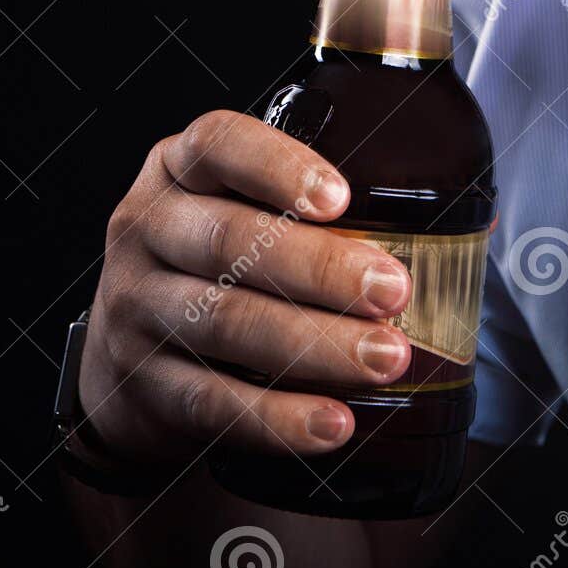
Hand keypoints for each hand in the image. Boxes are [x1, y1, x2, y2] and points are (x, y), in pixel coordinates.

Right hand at [78, 108, 411, 463]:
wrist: (124, 353)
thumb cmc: (209, 262)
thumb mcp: (231, 206)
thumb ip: (303, 207)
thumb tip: (442, 230)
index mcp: (176, 168)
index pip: (217, 144)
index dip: (279, 166)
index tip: (341, 198)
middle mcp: (146, 227)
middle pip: (230, 239)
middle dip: (321, 267)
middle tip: (394, 290)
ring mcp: (135, 306)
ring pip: (226, 322)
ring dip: (314, 343)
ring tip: (384, 357)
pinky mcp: (142, 382)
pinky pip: (213, 402)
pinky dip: (278, 417)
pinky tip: (333, 423)